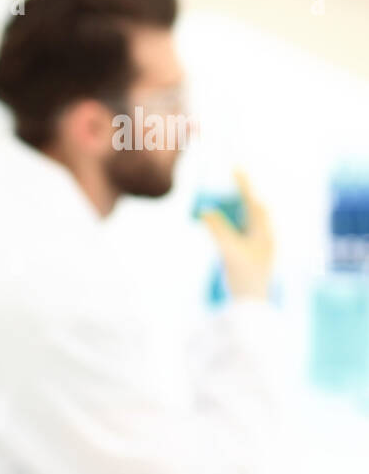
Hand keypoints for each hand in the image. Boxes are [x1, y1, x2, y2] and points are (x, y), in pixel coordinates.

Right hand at [200, 169, 274, 300]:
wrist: (250, 307)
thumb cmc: (243, 280)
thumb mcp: (228, 252)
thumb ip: (217, 229)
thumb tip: (206, 211)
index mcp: (264, 234)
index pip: (253, 202)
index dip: (244, 184)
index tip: (234, 167)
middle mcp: (266, 238)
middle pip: (257, 209)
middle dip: (245, 193)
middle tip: (232, 180)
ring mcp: (261, 249)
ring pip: (253, 220)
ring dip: (241, 207)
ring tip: (230, 198)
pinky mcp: (254, 258)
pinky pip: (247, 231)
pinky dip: (237, 222)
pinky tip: (231, 224)